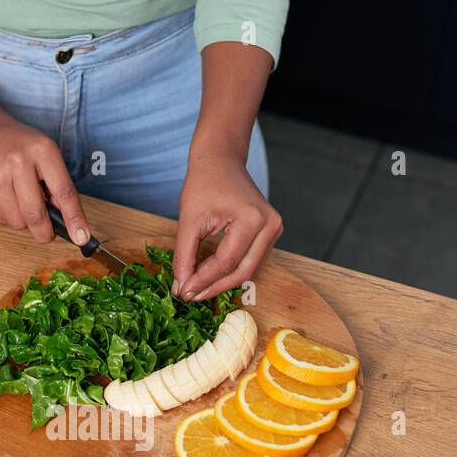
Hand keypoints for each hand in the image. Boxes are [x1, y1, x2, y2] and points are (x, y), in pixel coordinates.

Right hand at [0, 114, 89, 245]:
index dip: (74, 218)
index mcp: (42, 151)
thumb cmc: (20, 145)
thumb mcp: (45, 153)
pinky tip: (6, 196)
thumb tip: (64, 219)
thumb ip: (57, 183)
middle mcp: (18, 162)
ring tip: (22, 201)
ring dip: (24, 221)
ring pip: (18, 221)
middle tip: (47, 234)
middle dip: (45, 232)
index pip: (63, 191)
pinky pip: (1, 217)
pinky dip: (9, 214)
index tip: (82, 238)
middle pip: (36, 214)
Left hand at [172, 149, 281, 300]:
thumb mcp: (188, 220)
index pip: (226, 262)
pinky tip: (211, 277)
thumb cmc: (204, 183)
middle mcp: (270, 226)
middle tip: (191, 296)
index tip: (183, 292)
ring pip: (250, 270)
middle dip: (215, 287)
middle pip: (243, 271)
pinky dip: (232, 272)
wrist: (220, 161)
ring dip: (223, 283)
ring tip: (198, 289)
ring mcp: (275, 230)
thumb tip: (182, 286)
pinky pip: (252, 261)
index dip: (203, 280)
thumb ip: (184, 255)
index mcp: (252, 219)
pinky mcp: (271, 233)